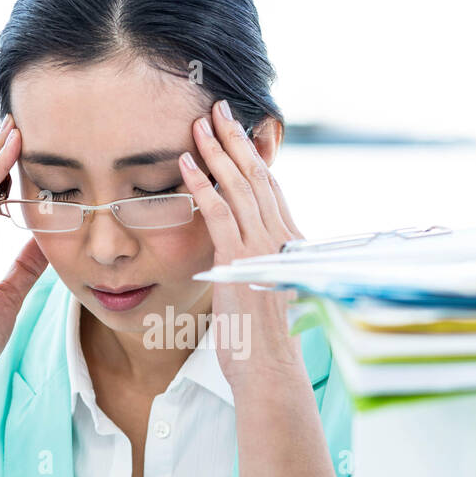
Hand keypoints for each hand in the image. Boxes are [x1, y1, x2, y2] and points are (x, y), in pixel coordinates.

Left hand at [177, 99, 305, 387]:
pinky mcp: (242, 259)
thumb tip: (243, 252)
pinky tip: (185, 162)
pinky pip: (219, 211)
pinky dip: (202, 183)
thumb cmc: (262, 340)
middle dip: (236, 139)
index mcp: (290, 242)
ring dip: (217, 151)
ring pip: (240, 186)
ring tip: (199, 122)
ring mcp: (264, 247)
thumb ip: (257, 264)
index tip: (236, 128)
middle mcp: (282, 237)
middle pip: (258, 176)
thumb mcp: (264, 292)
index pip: (271, 187)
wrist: (269, 368)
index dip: (252, 155)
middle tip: (218, 108)